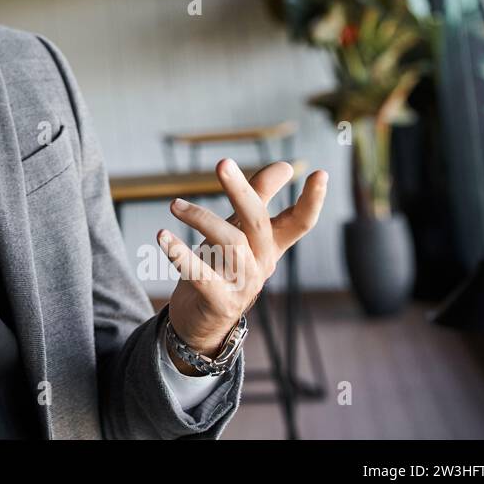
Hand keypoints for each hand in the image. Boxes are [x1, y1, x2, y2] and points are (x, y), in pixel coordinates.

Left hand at [158, 159, 326, 371]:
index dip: (312, 201)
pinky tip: (162, 236)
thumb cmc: (221, 267)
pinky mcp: (220, 302)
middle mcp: (262, 264)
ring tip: (174, 205)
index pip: (299, 223)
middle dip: (242, 191)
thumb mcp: (239, 231)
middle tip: (223, 162)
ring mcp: (243, 285)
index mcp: (270, 246)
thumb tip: (284, 166)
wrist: (200, 321)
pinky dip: (180, 254)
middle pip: (258, 223)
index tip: (321, 173)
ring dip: (201, 218)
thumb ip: (258, 197)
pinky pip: (201, 275)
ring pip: (230, 243)